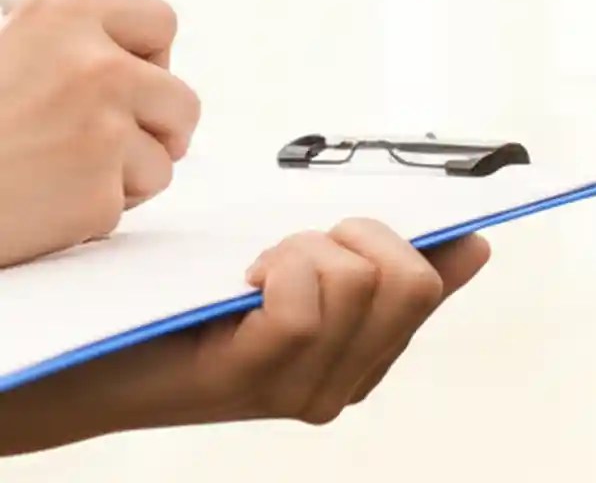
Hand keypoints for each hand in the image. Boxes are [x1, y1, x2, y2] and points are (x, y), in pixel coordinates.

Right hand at [0, 0, 199, 266]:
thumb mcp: (6, 50)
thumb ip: (69, 48)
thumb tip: (142, 61)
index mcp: (65, 16)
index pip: (160, 23)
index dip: (150, 59)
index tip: (127, 82)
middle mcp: (95, 67)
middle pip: (183, 100)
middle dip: (158, 129)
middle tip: (108, 144)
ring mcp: (102, 133)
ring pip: (164, 161)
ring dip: (125, 175)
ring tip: (56, 172)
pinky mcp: (98, 195)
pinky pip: (127, 206)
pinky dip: (93, 212)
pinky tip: (42, 203)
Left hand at [0, 220, 489, 455]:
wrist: (105, 360)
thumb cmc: (200, 309)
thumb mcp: (307, 276)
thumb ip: (386, 267)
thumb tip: (474, 249)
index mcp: (365, 355)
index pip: (430, 288)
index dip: (438, 246)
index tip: (459, 223)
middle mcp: (345, 382)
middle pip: (409, 281)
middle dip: (360, 234)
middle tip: (305, 243)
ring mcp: (306, 389)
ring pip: (358, 282)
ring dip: (306, 248)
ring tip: (266, 265)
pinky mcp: (260, 378)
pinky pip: (304, 302)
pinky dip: (280, 267)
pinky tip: (248, 280)